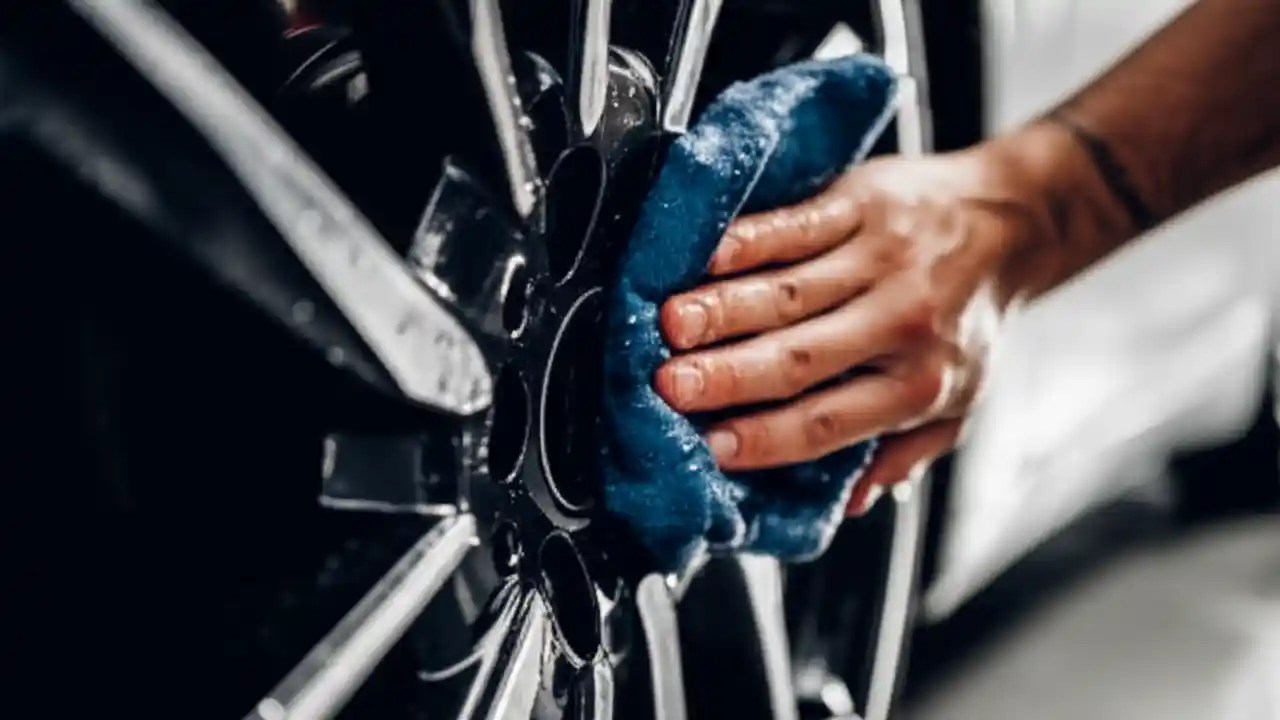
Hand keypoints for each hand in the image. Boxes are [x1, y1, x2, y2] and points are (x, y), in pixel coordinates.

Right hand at [654, 131, 1093, 514]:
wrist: (1011, 225)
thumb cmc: (968, 323)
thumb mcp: (956, 408)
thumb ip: (898, 458)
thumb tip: (844, 505)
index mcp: (917, 386)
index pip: (827, 422)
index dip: (765, 438)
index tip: (709, 448)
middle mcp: (900, 325)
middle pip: (800, 358)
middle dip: (727, 376)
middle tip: (669, 388)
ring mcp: (880, 262)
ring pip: (789, 292)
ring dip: (724, 308)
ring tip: (669, 324)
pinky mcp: (864, 206)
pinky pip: (797, 226)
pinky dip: (749, 240)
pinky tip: (706, 255)